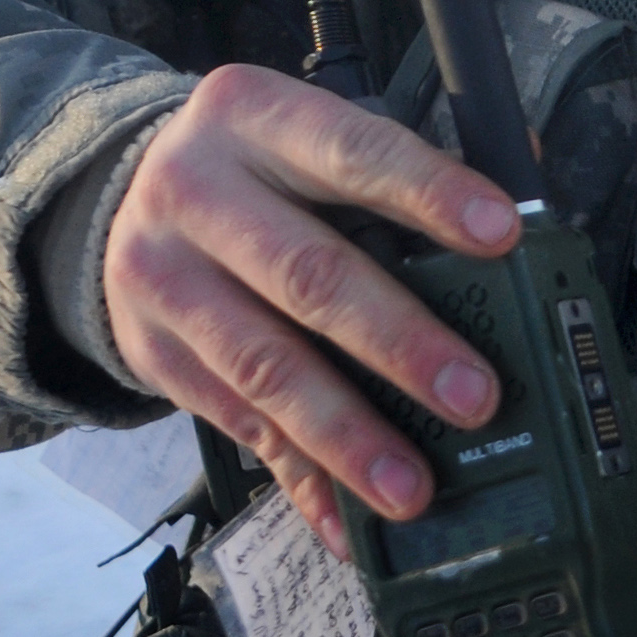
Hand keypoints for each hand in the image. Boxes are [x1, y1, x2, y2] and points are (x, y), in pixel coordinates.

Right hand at [104, 66, 518, 554]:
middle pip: (308, 273)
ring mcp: (164, 278)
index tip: (501, 237)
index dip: (430, 194)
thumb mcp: (304, 138)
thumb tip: (521, 224)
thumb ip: (397, 173)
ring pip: (265, 366)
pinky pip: (239, 427)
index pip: (353, 152)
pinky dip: (301, 479)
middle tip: (475, 396)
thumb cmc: (255, 174)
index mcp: (252, 117)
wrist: (116, 205)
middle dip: (400, 343)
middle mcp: (196, 191)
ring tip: (414, 486)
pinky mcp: (155, 355)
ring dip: (348, 436)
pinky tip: (347, 520)